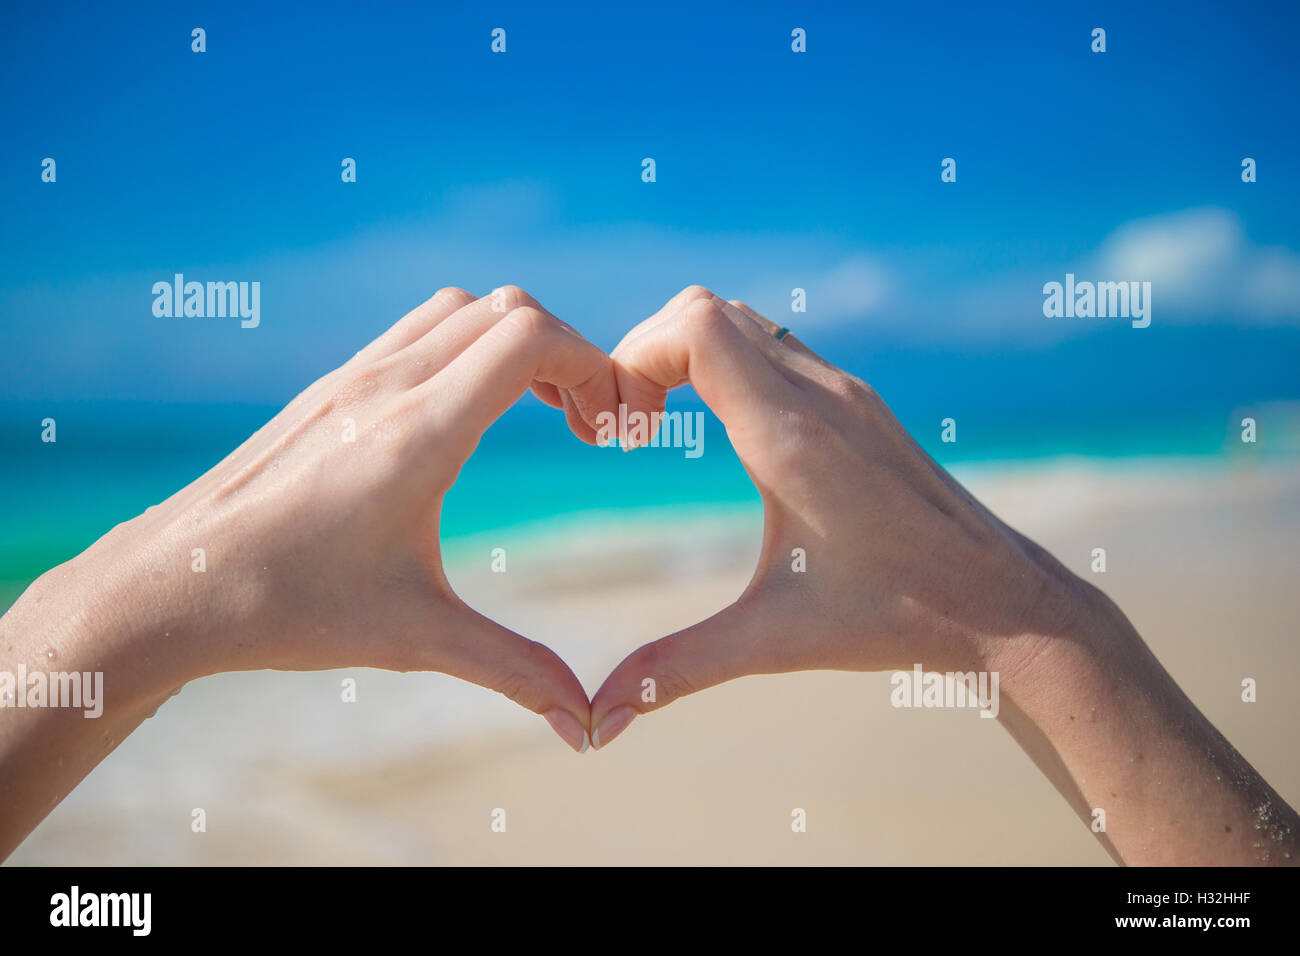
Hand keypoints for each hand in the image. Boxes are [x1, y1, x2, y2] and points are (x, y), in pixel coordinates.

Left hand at [15, 286, 615, 751]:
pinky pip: (417, 330)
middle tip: (584, 424)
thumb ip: (515, 670)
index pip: (529, 338)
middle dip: (567, 354)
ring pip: (460, 309)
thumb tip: (583, 727)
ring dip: (514, 341)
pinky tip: (468, 415)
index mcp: (418, 435)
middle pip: (507, 310)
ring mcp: (352, 378)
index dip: (592, 364)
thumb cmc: (288, 608)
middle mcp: (386, 387)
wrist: (173, 586)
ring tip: (537, 410)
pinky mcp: (330, 387)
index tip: (608, 426)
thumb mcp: (416, 639)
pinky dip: (466, 346)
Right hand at [588, 285, 1081, 745]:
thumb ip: (675, 671)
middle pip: (704, 308)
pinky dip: (727, 363)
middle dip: (645, 355)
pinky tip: (723, 434)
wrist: (1004, 604)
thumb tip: (598, 723)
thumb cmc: (897, 619)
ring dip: (686, 353)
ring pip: (742, 319)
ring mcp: (844, 391)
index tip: (624, 433)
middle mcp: (819, 396)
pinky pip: (775, 346)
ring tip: (664, 427)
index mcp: (791, 439)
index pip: (696, 328)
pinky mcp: (859, 402)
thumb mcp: (773, 642)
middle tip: (631, 430)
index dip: (634, 359)